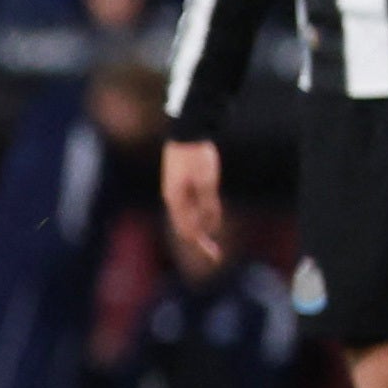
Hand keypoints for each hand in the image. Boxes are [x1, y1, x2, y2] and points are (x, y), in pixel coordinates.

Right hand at [161, 139, 224, 269]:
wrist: (188, 130)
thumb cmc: (197, 156)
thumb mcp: (207, 182)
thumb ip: (208, 206)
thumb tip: (210, 227)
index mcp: (176, 199)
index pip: (187, 230)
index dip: (201, 245)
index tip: (215, 257)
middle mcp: (173, 198)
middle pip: (185, 226)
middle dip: (200, 241)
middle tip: (215, 254)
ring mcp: (176, 190)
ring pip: (188, 216)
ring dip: (202, 227)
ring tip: (214, 238)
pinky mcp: (181, 182)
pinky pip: (190, 206)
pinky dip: (202, 215)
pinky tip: (211, 218)